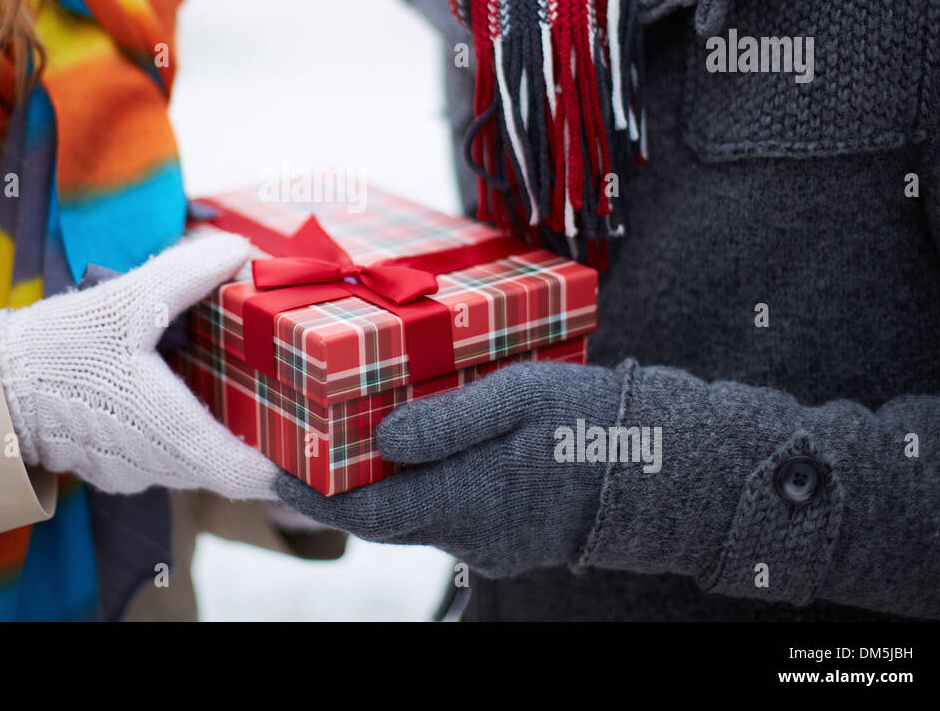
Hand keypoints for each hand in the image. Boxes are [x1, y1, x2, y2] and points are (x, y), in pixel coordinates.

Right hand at [0, 231, 278, 499]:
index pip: (245, 474)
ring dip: (221, 436)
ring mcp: (134, 473)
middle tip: (292, 406)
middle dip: (261, 442)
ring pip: (196, 464)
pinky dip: (186, 434)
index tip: (314, 450)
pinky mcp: (115, 468)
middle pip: (227, 469)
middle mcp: (157, 466)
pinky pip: (165, 459)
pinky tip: (191, 395)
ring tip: (250, 394)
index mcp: (168, 432)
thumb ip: (185, 273)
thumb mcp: (126, 301)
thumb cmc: (60, 350)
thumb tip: (239, 249)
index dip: (285, 469)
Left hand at [276, 361, 622, 575]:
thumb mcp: (517, 398)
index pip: (365, 514)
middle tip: (312, 443)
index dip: (314, 495)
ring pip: (419, 515)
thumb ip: (447, 420)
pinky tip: (431, 451)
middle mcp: (470, 533)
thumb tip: (384, 435)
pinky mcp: (513, 539)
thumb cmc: (589, 422)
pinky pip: (453, 516)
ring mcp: (493, 542)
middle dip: (345, 485)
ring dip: (390, 484)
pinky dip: (429, 488)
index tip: (275, 469)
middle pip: (385, 517)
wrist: (664, 468)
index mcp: (464, 499)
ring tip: (368, 436)